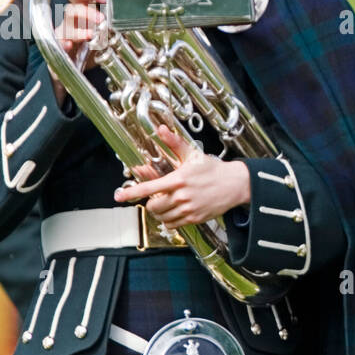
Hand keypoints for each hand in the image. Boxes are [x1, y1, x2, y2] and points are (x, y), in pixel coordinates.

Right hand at [51, 0, 105, 105]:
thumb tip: (130, 18)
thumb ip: (111, 23)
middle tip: (102, 19)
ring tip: (90, 34)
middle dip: (87, 12)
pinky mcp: (60, 47)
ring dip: (78, 30)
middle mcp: (71, 21)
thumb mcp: (102, 30)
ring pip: (66, 27)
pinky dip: (63, 43)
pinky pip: (58, 44)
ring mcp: (64, 34)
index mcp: (81, 12)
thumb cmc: (89, 42)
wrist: (74, 63)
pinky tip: (69, 45)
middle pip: (72, 9)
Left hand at [113, 125, 251, 228]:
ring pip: (161, 217)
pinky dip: (169, 221)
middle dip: (151, 202)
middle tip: (157, 196)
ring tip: (167, 203)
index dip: (131, 193)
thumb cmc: (213, 169)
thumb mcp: (192, 154)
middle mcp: (182, 196)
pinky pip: (173, 225)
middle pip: (153, 206)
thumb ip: (174, 143)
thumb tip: (161, 130)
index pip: (149, 188)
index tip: (119, 196)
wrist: (235, 184)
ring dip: (159, 212)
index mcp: (178, 179)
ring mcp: (188, 209)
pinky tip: (174, 212)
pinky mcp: (194, 219)